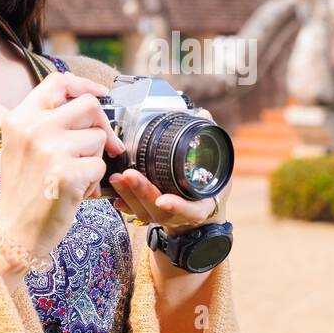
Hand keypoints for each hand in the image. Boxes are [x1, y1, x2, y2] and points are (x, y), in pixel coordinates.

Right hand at [0, 72, 125, 267]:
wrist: (13, 232)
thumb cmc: (24, 190)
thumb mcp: (23, 145)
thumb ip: (48, 121)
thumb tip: (90, 103)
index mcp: (19, 118)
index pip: (58, 82)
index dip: (85, 85)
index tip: (102, 94)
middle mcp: (32, 128)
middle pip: (88, 106)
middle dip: (102, 126)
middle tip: (103, 147)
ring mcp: (49, 150)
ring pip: (98, 137)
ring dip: (95, 158)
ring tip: (75, 176)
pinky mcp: (66, 173)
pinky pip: (100, 165)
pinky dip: (95, 181)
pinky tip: (76, 192)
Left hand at [109, 108, 230, 236]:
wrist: (202, 209)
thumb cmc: (210, 187)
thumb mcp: (218, 166)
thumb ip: (210, 140)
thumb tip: (202, 115)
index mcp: (201, 207)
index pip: (191, 210)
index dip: (177, 206)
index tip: (163, 200)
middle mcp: (181, 215)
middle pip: (160, 209)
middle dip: (143, 192)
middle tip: (129, 175)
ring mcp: (164, 217)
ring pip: (143, 211)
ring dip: (128, 194)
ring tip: (117, 177)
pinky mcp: (150, 215)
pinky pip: (134, 213)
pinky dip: (124, 204)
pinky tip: (114, 196)